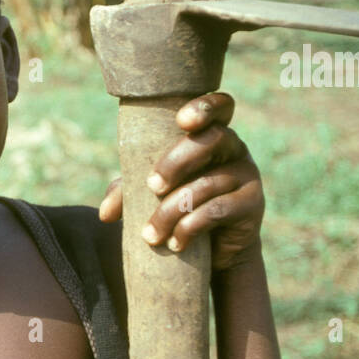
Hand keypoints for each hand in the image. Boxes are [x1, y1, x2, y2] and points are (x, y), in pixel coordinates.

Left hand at [98, 92, 263, 271]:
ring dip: (171, 211)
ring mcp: (247, 175)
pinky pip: (218, 210)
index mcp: (210, 135)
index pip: (220, 107)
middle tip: (151, 186)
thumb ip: (126, 192)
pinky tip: (175, 243)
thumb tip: (105, 214)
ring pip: (206, 184)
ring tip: (150, 235)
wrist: (213, 252)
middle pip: (210, 140)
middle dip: (175, 162)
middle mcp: (234, 148)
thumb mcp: (148, 196)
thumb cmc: (178, 209)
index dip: (205, 107)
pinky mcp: (252, 205)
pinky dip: (190, 227)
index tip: (181, 120)